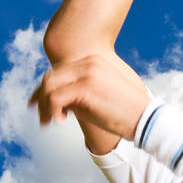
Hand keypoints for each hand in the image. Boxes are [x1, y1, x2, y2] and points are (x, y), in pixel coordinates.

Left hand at [28, 53, 148, 138]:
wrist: (145, 118)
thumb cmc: (126, 111)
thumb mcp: (102, 93)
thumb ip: (82, 90)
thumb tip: (61, 101)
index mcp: (93, 61)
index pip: (59, 71)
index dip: (44, 89)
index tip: (37, 103)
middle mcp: (88, 63)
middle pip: (50, 77)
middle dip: (41, 98)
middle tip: (42, 118)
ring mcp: (86, 74)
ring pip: (49, 87)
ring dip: (45, 107)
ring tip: (49, 122)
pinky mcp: (85, 88)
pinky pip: (55, 98)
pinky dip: (53, 112)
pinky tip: (61, 122)